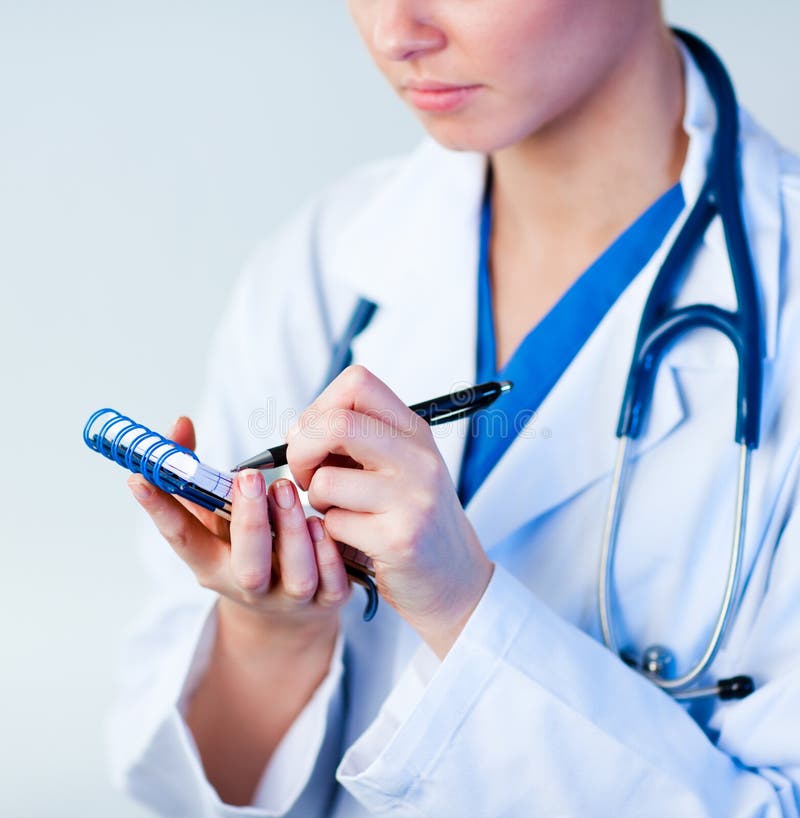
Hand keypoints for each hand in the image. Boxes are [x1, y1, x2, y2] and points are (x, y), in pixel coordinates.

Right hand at [127, 416, 351, 645]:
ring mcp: (290, 597)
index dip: (159, 509)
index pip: (182, 539)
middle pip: (247, 565)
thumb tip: (180, 424)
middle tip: (248, 477)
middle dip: (248, 520)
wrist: (286, 617)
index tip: (141, 476)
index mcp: (213, 564)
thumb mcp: (216, 517)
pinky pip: (332, 584)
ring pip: (295, 575)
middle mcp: (250, 585)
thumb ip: (197, 473)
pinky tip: (323, 523)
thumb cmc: (247, 550)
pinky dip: (329, 555)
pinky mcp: (328, 600)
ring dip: (293, 533)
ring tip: (287, 491)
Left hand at [286, 366, 493, 658]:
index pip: (357, 382)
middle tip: (305, 475)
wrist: (456, 580)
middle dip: (301, 450)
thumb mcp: (399, 466)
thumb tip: (297, 431)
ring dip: (315, 499)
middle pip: (336, 423)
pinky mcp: (399, 538)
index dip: (319, 407)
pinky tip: (354, 538)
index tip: (314, 438)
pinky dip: (330, 532)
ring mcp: (412, 497)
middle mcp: (418, 457)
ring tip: (337, 511)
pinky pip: (333, 524)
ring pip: (326, 479)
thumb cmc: (413, 519)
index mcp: (414, 430)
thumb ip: (358, 441)